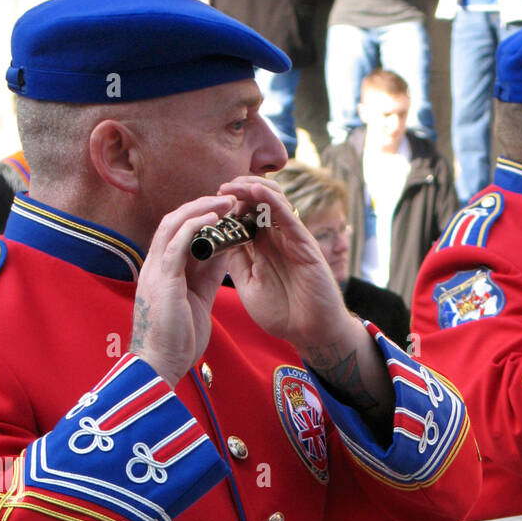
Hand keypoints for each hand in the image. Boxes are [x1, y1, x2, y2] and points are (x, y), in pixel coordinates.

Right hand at [131, 194, 236, 386]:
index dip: (202, 219)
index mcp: (164, 272)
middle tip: (229, 199)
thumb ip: (207, 277)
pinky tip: (214, 217)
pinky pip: (177, 242)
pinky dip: (195, 226)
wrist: (161, 364)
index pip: (181, 234)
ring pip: (174, 224)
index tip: (225, 211)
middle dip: (202, 207)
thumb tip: (223, 254)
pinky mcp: (162, 279)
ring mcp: (156, 270)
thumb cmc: (179, 340)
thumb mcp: (199, 301)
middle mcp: (156, 265)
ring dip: (200, 209)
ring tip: (225, 202)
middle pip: (175, 222)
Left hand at [214, 176, 357, 353]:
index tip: (210, 204)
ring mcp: (290, 237)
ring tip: (232, 187)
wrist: (311, 333)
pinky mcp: (304, 242)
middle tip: (220, 191)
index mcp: (261, 247)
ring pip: (272, 199)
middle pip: (257, 201)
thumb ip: (236, 262)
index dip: (228, 206)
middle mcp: (276, 237)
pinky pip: (286, 213)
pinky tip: (254, 191)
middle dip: (238, 190)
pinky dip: (270, 199)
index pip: (243, 216)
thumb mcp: (248, 286)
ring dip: (251, 188)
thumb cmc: (283, 314)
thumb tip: (217, 239)